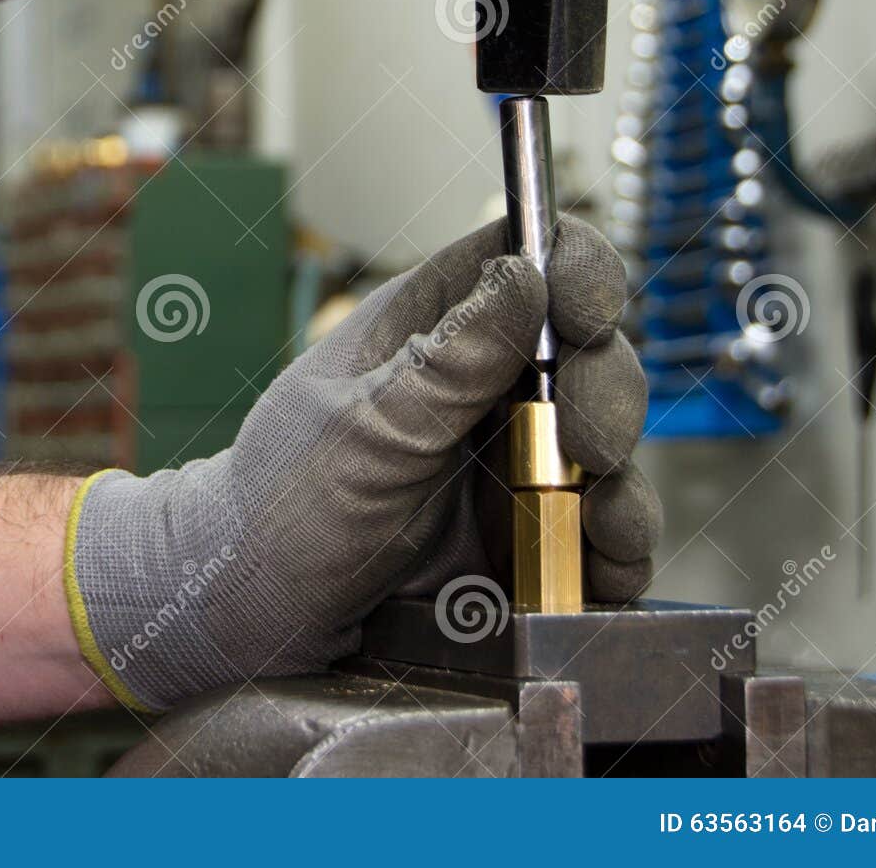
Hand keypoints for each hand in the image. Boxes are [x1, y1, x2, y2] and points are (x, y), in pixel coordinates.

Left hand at [65, 216, 657, 712]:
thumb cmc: (281, 505)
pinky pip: (597, 532)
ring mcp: (509, 462)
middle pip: (587, 350)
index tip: (590, 309)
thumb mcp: (363, 429)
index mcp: (432, 326)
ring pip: (607, 445)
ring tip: (602, 521)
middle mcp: (482, 385)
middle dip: (606, 388)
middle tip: (588, 438)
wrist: (253, 618)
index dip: (576, 267)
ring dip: (622, 478)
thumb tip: (526, 271)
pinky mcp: (526, 537)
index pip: (527, 257)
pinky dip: (615, 549)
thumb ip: (449, 362)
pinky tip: (602, 568)